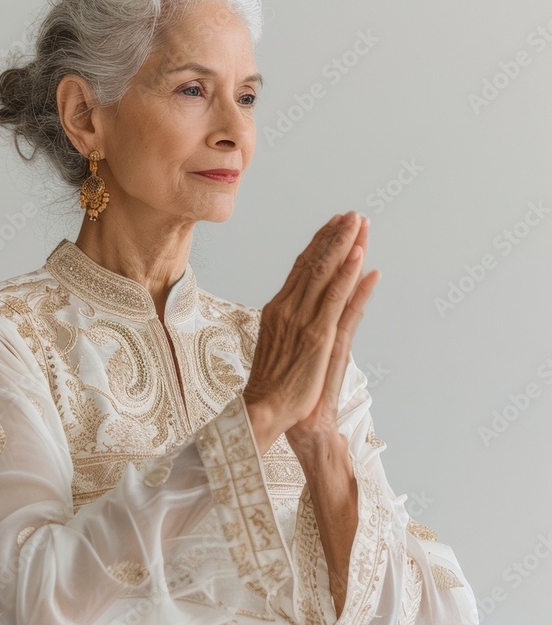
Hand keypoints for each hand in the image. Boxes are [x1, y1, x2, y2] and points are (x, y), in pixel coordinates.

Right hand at [242, 210, 379, 452]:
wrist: (265, 409)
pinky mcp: (318, 336)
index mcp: (277, 309)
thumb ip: (287, 325)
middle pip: (313, 263)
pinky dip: (348, 274)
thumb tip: (295, 311)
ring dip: (344, 245)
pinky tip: (359, 257)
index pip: (300, 268)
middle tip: (352, 215)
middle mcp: (287, 308)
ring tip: (360, 224)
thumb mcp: (277, 346)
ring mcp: (302, 320)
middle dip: (334, 236)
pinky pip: (335, 298)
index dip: (319, 244)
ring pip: (325, 273)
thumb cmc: (271, 386)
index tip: (333, 225)